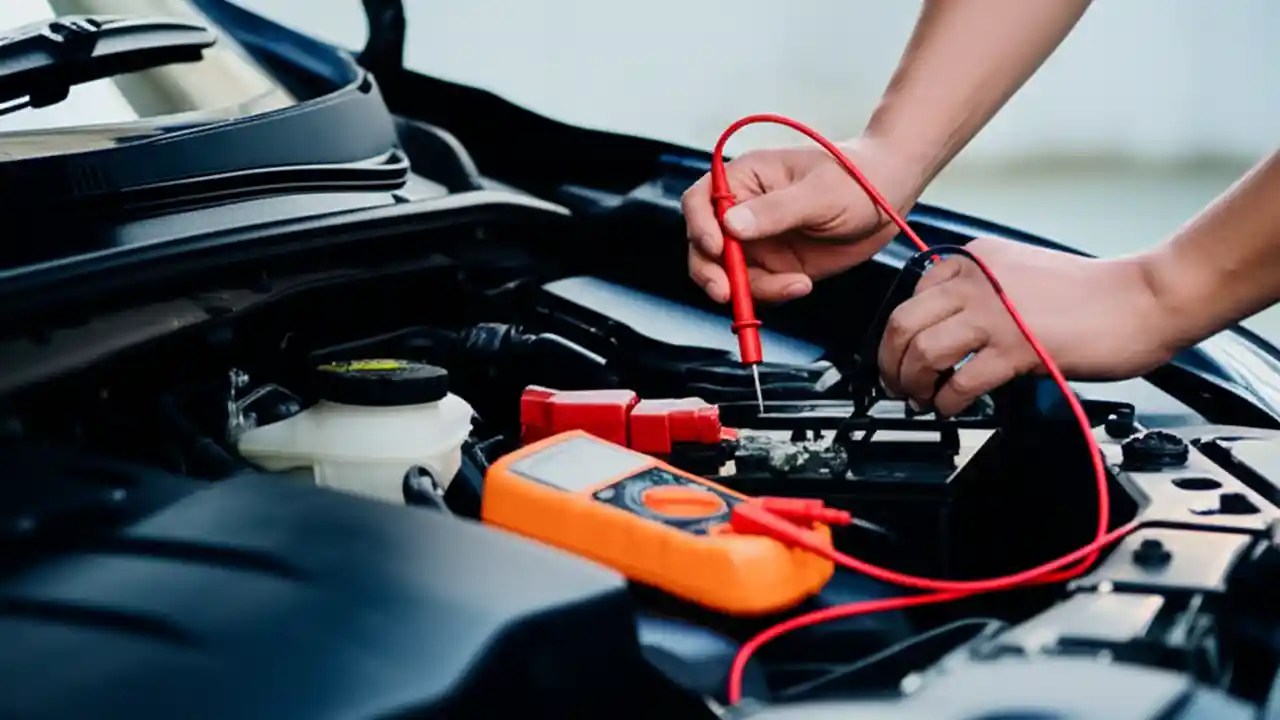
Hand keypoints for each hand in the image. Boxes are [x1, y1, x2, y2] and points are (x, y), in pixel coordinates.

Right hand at [683, 136, 923, 303]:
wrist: (890, 197)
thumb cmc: (856, 178)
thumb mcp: (818, 193)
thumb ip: (775, 211)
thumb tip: (731, 225)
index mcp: (746, 179)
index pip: (701, 201)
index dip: (699, 226)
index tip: (716, 248)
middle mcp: (744, 211)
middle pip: (705, 245)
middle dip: (712, 272)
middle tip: (726, 293)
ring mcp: (759, 241)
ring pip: (730, 274)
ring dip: (753, 289)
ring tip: (794, 284)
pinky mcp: (776, 265)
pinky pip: (759, 288)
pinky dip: (774, 293)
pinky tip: (801, 284)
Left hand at [878, 236, 1175, 416]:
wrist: (1142, 299)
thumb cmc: (1090, 294)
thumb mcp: (1018, 275)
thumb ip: (978, 292)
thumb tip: (943, 328)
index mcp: (975, 259)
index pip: (911, 295)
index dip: (897, 334)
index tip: (898, 356)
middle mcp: (978, 281)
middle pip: (904, 324)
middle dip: (890, 362)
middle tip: (897, 385)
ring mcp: (996, 314)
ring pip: (923, 352)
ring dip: (914, 384)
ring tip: (922, 400)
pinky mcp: (1016, 348)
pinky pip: (960, 382)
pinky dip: (947, 401)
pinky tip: (951, 407)